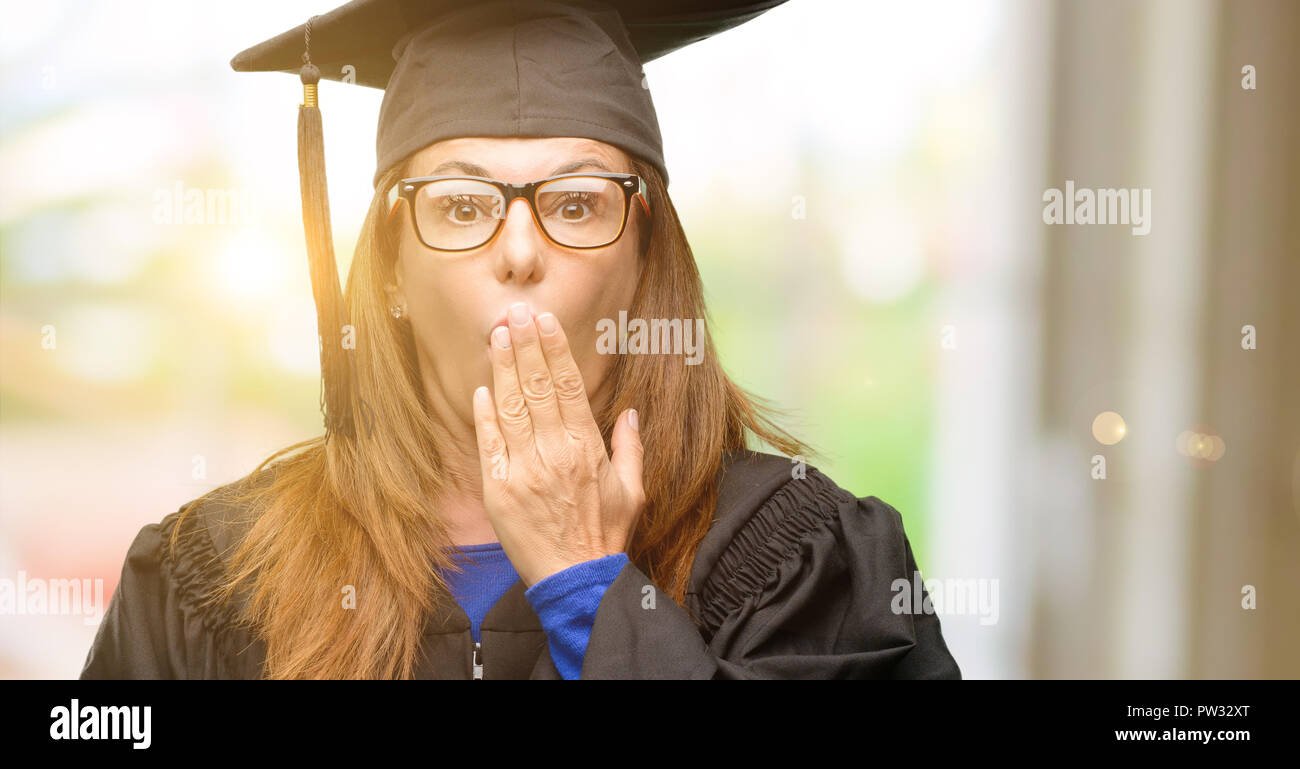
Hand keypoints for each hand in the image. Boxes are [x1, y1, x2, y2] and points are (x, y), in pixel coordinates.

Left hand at [471, 302, 645, 586]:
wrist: (577, 579)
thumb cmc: (606, 534)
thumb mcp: (633, 490)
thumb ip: (631, 448)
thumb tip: (630, 413)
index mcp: (587, 448)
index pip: (568, 386)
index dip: (555, 350)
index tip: (545, 321)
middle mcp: (555, 453)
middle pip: (537, 387)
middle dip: (526, 345)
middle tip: (515, 312)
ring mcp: (524, 470)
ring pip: (511, 407)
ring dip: (503, 368)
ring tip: (497, 335)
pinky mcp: (499, 490)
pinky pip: (490, 444)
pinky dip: (485, 414)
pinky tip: (481, 388)